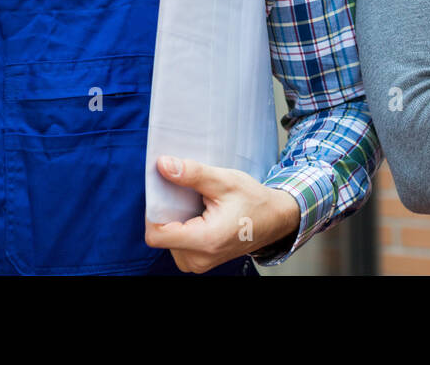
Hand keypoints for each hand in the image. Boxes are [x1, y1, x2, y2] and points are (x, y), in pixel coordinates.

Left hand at [144, 157, 299, 273]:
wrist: (274, 220)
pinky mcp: (198, 261)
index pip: (156, 234)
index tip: (166, 191)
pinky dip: (182, 227)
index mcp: (205, 240)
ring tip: (197, 205)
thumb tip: (164, 165)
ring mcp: (197, 263)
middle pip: (161, 235)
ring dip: (175, 220)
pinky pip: (177, 244)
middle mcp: (198, 259)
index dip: (155, 210)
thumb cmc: (253, 201)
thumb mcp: (224, 181)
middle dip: (168, 212)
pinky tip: (199, 215)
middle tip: (188, 195)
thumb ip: (192, 174)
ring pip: (167, 240)